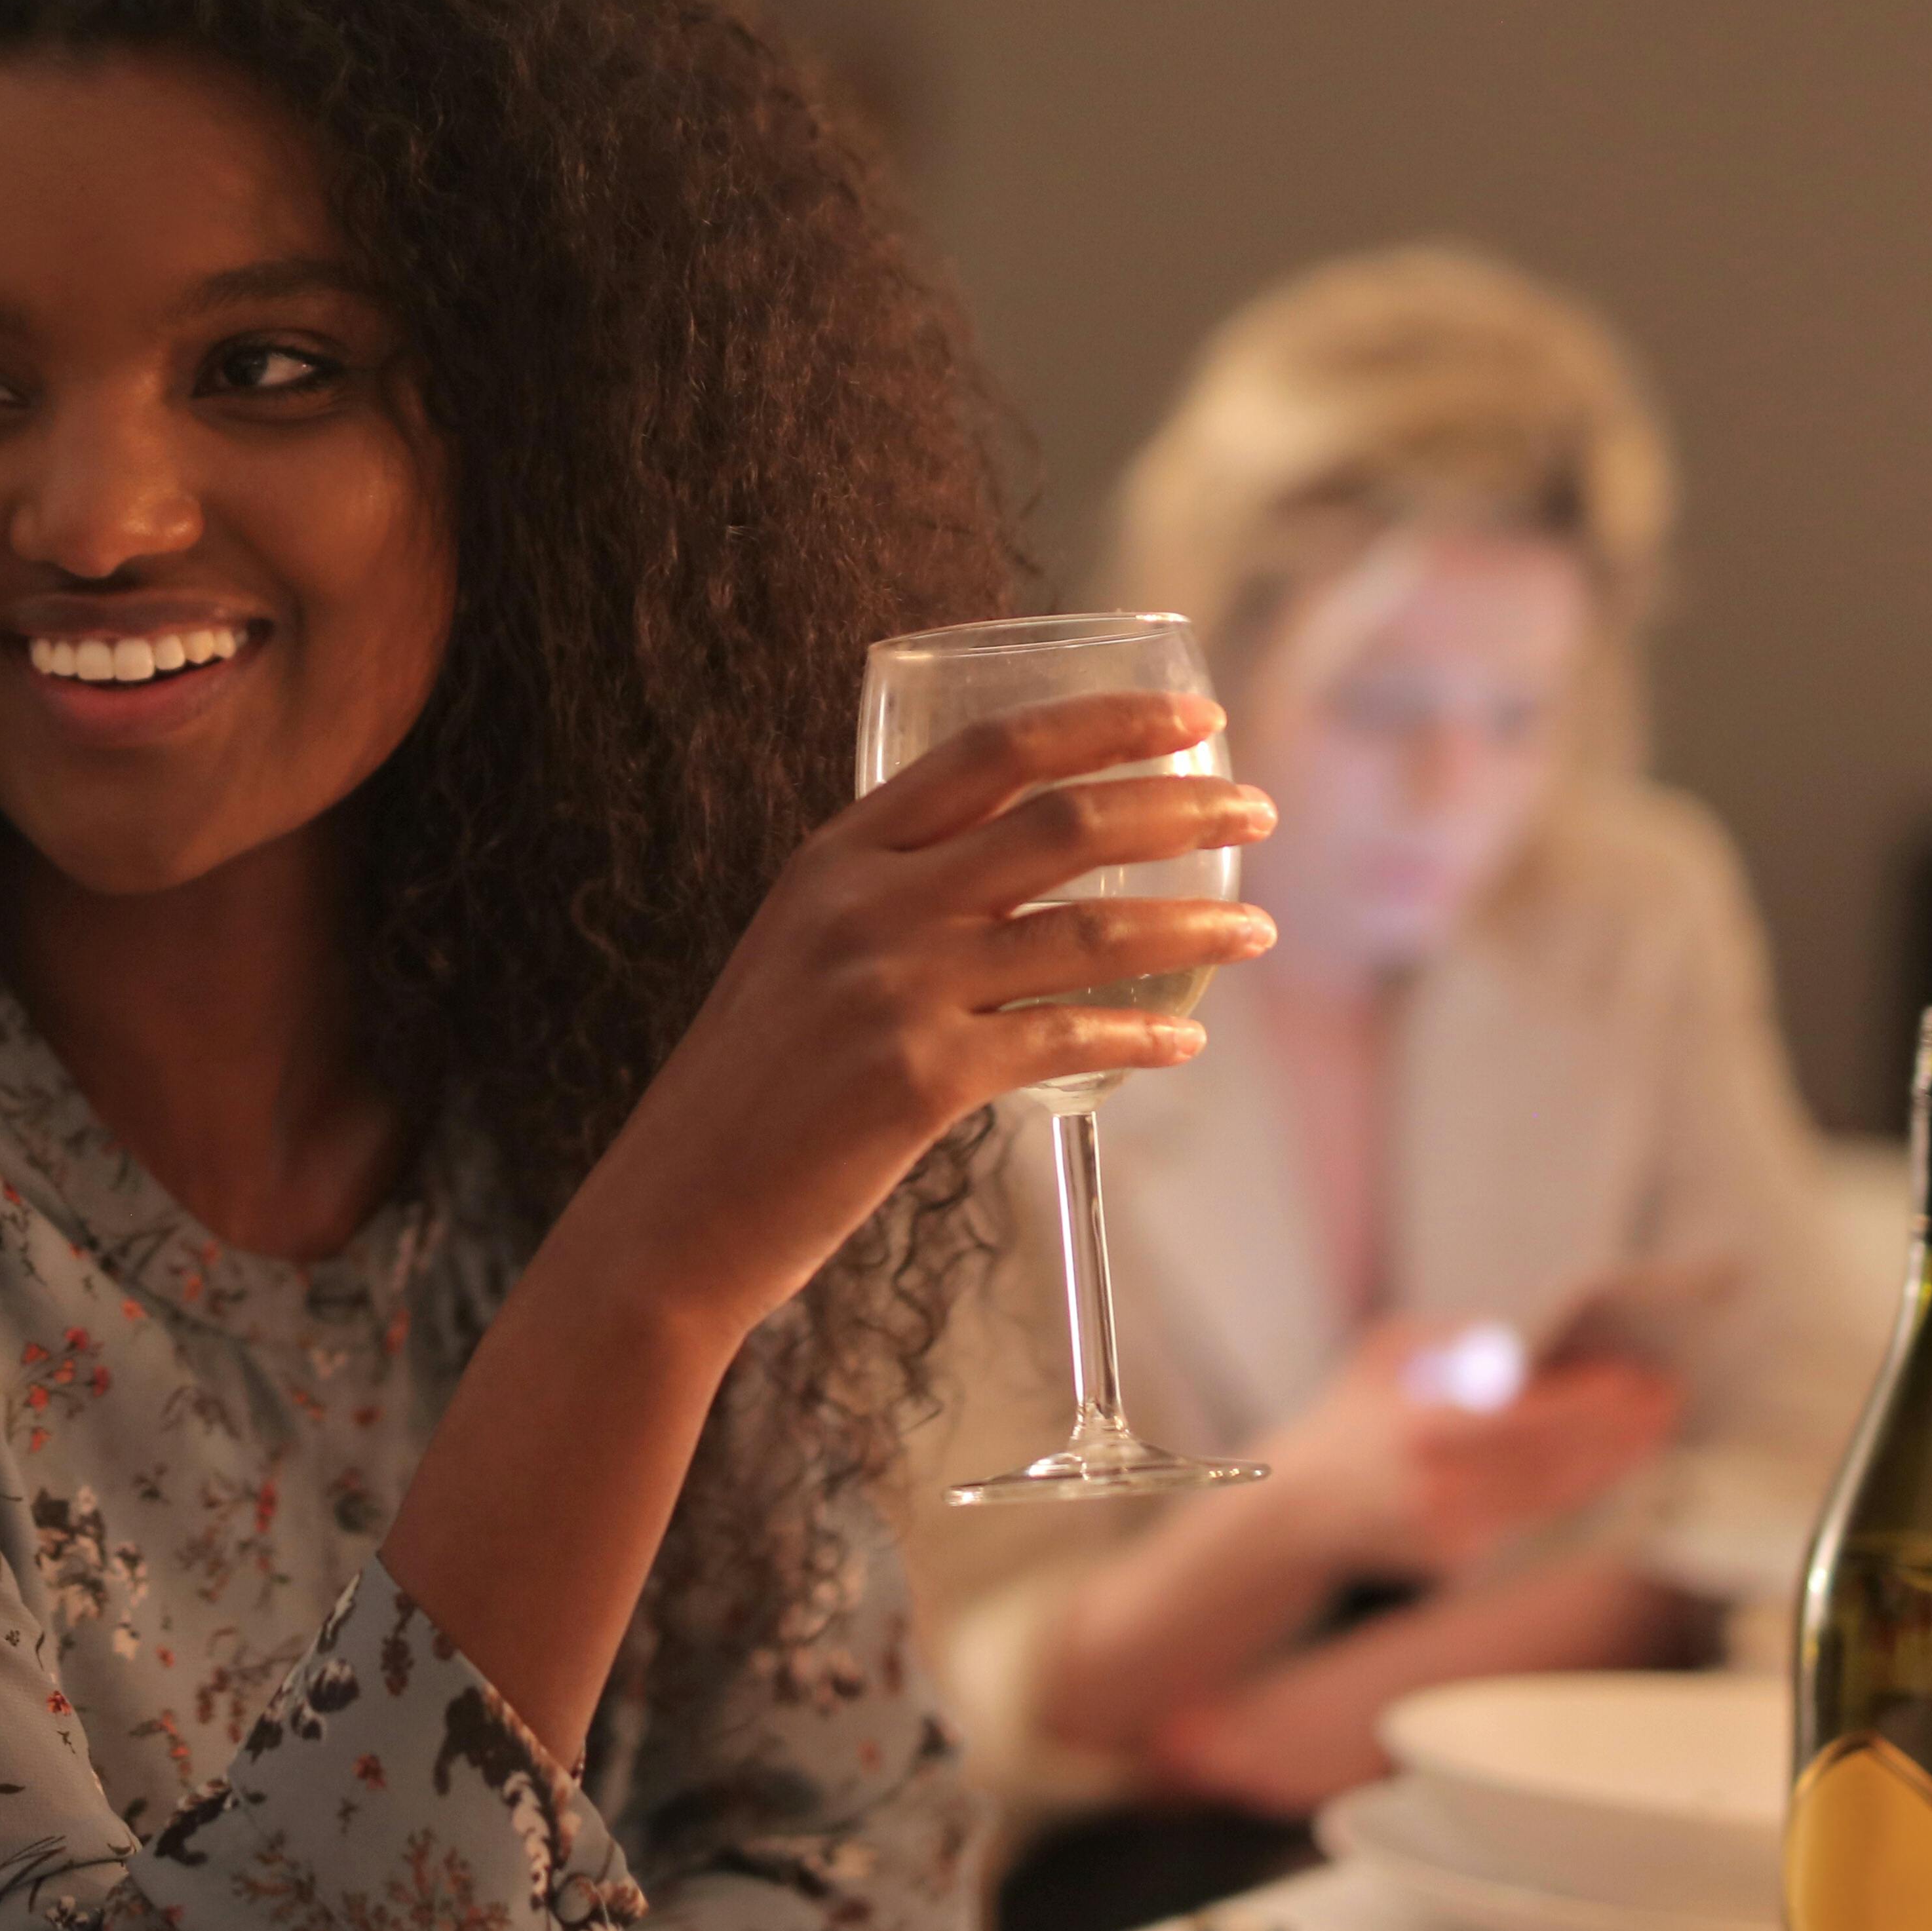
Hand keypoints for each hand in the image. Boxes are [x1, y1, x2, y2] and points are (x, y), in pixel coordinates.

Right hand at [556, 687, 1271, 1351]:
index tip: (1189, 721)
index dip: (1103, 721)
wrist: (673, 1210)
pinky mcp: (921, 1079)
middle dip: (1181, 808)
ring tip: (1258, 929)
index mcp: (836, 855)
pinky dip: (1142, 1038)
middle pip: (1061, 821)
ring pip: (1086, 928)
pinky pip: (1068, 1040)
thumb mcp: (798, 955)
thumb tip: (1008, 887)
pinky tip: (1185, 1041)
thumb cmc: (745, 1092)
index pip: (990, 750)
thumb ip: (886, 907)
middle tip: (1258, 813)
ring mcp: (895, 988)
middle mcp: (867, 903)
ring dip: (1193, 927)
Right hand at [1264, 1320, 1684, 1578]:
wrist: (1295, 1508)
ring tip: (1652, 1424)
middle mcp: (1440, 1488)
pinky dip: (1578, 1485)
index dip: (1585, 1401)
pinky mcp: (1462, 1557)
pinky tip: (1611, 1459)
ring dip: (1612, 1459)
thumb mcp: (1385, 1351)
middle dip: (1618, 1429)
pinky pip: (1536, 1516)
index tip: (1632, 1376)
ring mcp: (1452, 1531)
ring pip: (1555, 1494)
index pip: (1522, 1418)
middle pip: (1553, 1459)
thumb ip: (1453, 1340)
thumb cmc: (1345, 1416)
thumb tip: (1526, 1340)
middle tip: (1665, 1395)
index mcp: (1417, 1430)